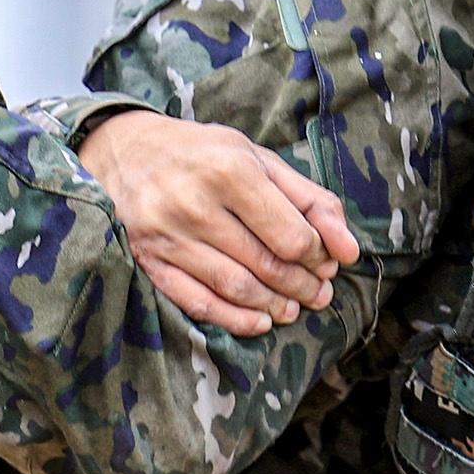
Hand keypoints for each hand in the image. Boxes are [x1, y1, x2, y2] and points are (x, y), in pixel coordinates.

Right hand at [77, 110, 361, 335]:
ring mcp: (167, 235)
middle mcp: (195, 202)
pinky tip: (258, 322)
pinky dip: (234, 320)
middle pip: (267, 265)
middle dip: (302, 286)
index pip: (292, 236)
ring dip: (273, 306)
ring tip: (292, 308)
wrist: (124, 152)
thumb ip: (309, 200)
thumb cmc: (202, 153)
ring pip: (235, 288)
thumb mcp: (257, 159)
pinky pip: (197, 302)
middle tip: (318, 294)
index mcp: (229, 169)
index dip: (319, 257)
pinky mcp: (150, 260)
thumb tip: (349, 251)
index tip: (326, 262)